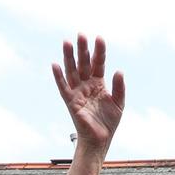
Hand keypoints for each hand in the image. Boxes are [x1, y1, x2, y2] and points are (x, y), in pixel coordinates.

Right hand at [52, 35, 125, 149]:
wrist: (100, 139)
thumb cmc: (109, 122)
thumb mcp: (119, 103)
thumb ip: (119, 87)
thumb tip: (119, 71)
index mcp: (99, 83)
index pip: (98, 63)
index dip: (99, 52)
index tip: (99, 38)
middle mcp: (87, 85)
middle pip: (83, 63)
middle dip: (83, 49)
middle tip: (81, 34)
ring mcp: (78, 92)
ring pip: (72, 71)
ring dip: (69, 57)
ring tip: (67, 42)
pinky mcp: (70, 101)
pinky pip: (63, 87)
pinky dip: (58, 77)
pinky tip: (55, 64)